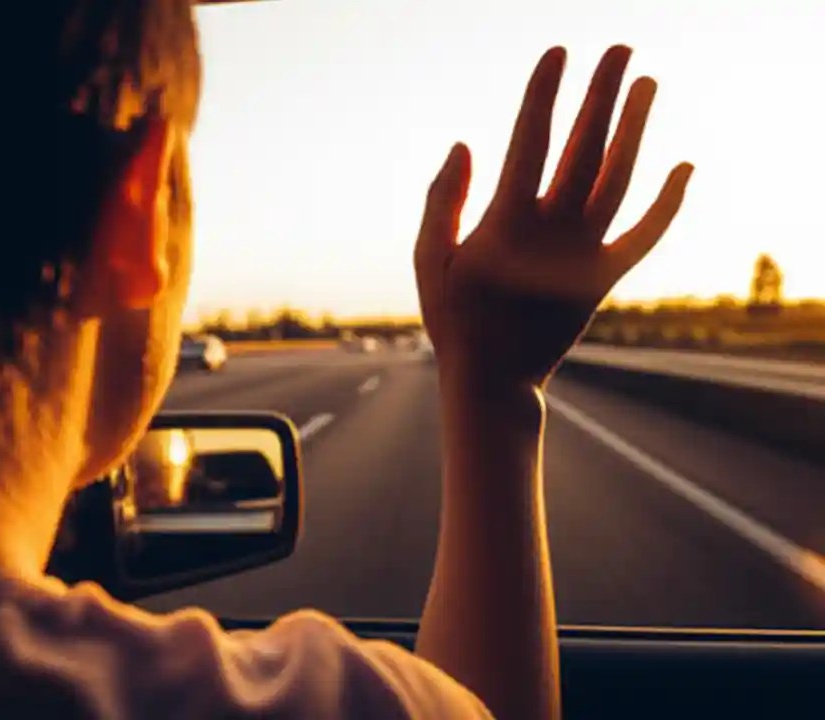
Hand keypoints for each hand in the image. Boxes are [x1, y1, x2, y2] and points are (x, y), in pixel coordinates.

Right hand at [415, 45, 692, 390]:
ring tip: (647, 82)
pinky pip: (645, 234)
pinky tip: (685, 167)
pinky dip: (669, 203)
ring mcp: (585, 254)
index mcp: (505, 226)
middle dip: (601, 94)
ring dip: (636, 128)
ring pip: (619, 179)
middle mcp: (553, 233)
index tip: (557, 54)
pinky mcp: (605, 277)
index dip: (545, 95)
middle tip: (618, 49)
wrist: (494, 379)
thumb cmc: (454, 319)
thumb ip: (442, 202)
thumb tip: (465, 145)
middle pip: (585, 148)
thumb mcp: (428, 261)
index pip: (530, 143)